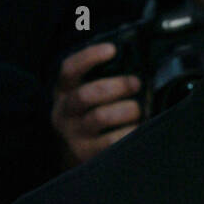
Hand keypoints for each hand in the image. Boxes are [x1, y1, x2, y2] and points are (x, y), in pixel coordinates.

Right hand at [51, 44, 141, 166]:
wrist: (77, 154)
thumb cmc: (91, 115)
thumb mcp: (88, 96)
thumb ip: (103, 79)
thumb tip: (136, 61)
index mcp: (64, 91)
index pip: (70, 69)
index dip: (89, 57)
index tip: (112, 49)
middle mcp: (64, 112)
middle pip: (86, 94)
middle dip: (117, 86)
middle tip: (137, 83)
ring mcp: (74, 134)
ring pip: (100, 117)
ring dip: (126, 110)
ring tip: (140, 109)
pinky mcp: (86, 154)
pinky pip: (112, 141)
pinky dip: (130, 131)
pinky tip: (140, 128)